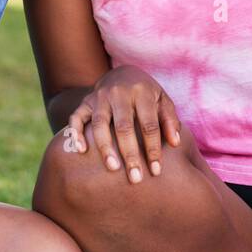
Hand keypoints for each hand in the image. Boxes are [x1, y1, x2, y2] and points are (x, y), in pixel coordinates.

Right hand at [65, 66, 182, 182]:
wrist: (122, 74)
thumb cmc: (147, 95)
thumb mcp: (163, 101)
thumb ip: (170, 121)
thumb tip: (175, 143)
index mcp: (142, 93)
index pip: (148, 124)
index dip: (153, 148)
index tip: (156, 171)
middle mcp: (119, 93)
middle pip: (124, 126)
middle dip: (130, 153)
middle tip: (135, 178)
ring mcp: (100, 97)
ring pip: (99, 123)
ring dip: (105, 147)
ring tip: (112, 168)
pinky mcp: (85, 102)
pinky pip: (76, 117)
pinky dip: (76, 133)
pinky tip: (81, 151)